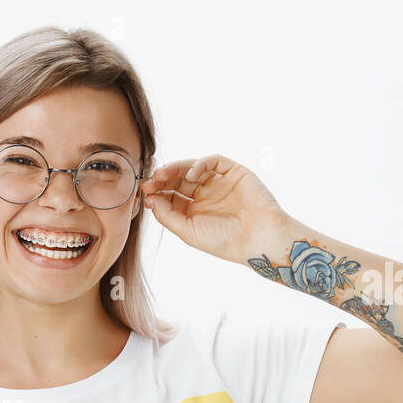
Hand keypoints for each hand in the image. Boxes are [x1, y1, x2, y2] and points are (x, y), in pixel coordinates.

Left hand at [140, 154, 289, 263]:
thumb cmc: (224, 241)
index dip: (157, 193)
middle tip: (150, 181)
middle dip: (163, 180)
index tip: (145, 192)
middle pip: (178, 181)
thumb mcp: (188, 232)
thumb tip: (150, 201)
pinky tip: (190, 176)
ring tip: (162, 174)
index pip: (171, 197)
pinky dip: (200, 165)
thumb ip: (168, 217)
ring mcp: (219, 183)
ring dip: (175, 169)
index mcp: (194, 212)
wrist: (258, 238)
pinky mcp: (233, 172)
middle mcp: (205, 196)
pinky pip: (213, 161)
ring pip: (192, 169)